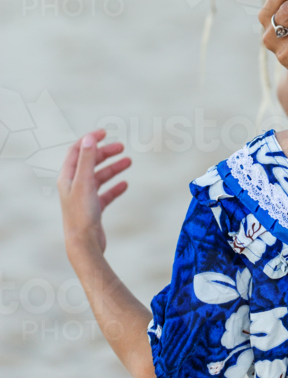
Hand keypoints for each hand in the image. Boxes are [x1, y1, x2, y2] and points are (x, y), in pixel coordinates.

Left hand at [58, 129, 131, 257]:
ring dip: (113, 168)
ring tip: (129, 162)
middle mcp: (73, 186)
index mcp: (67, 177)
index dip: (90, 140)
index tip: (105, 133)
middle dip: (105, 153)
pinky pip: (105, 193)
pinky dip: (115, 187)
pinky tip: (125, 185)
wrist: (84, 245)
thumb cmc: (81, 214)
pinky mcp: (93, 209)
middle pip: (90, 162)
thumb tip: (89, 137)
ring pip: (99, 177)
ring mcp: (83, 198)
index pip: (76, 151)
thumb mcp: (85, 182)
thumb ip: (87, 159)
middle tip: (122, 147)